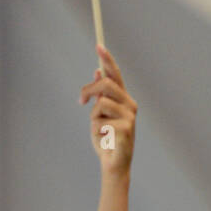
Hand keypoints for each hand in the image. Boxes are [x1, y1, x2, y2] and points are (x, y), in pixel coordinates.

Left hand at [78, 44, 136, 174]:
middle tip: (81, 101)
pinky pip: (100, 122)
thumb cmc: (106, 139)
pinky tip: (105, 139)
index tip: (98, 46)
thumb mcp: (99, 115)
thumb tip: (97, 72)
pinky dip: (96, 131)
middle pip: (107, 85)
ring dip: (93, 118)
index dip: (108, 60)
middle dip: (89, 90)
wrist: (113, 164)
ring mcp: (129, 116)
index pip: (116, 75)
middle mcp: (129, 104)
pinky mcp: (125, 129)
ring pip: (101, 104)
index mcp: (123, 99)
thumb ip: (100, 96)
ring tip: (99, 130)